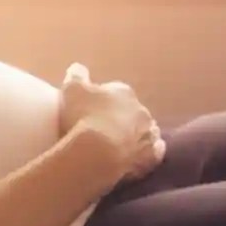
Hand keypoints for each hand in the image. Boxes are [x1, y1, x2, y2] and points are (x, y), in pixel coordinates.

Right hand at [59, 63, 166, 186]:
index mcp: (124, 92)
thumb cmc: (83, 116)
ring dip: (135, 134)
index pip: (116, 91)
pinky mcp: (151, 157)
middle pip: (131, 111)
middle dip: (121, 117)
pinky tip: (137, 156)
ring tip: (118, 143)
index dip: (103, 99)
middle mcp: (141, 111)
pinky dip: (148, 152)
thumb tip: (77, 67)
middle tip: (102, 127)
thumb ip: (76, 75)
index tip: (90, 108)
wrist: (98, 151)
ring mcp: (149, 135)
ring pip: (145, 131)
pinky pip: (153, 153)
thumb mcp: (71, 89)